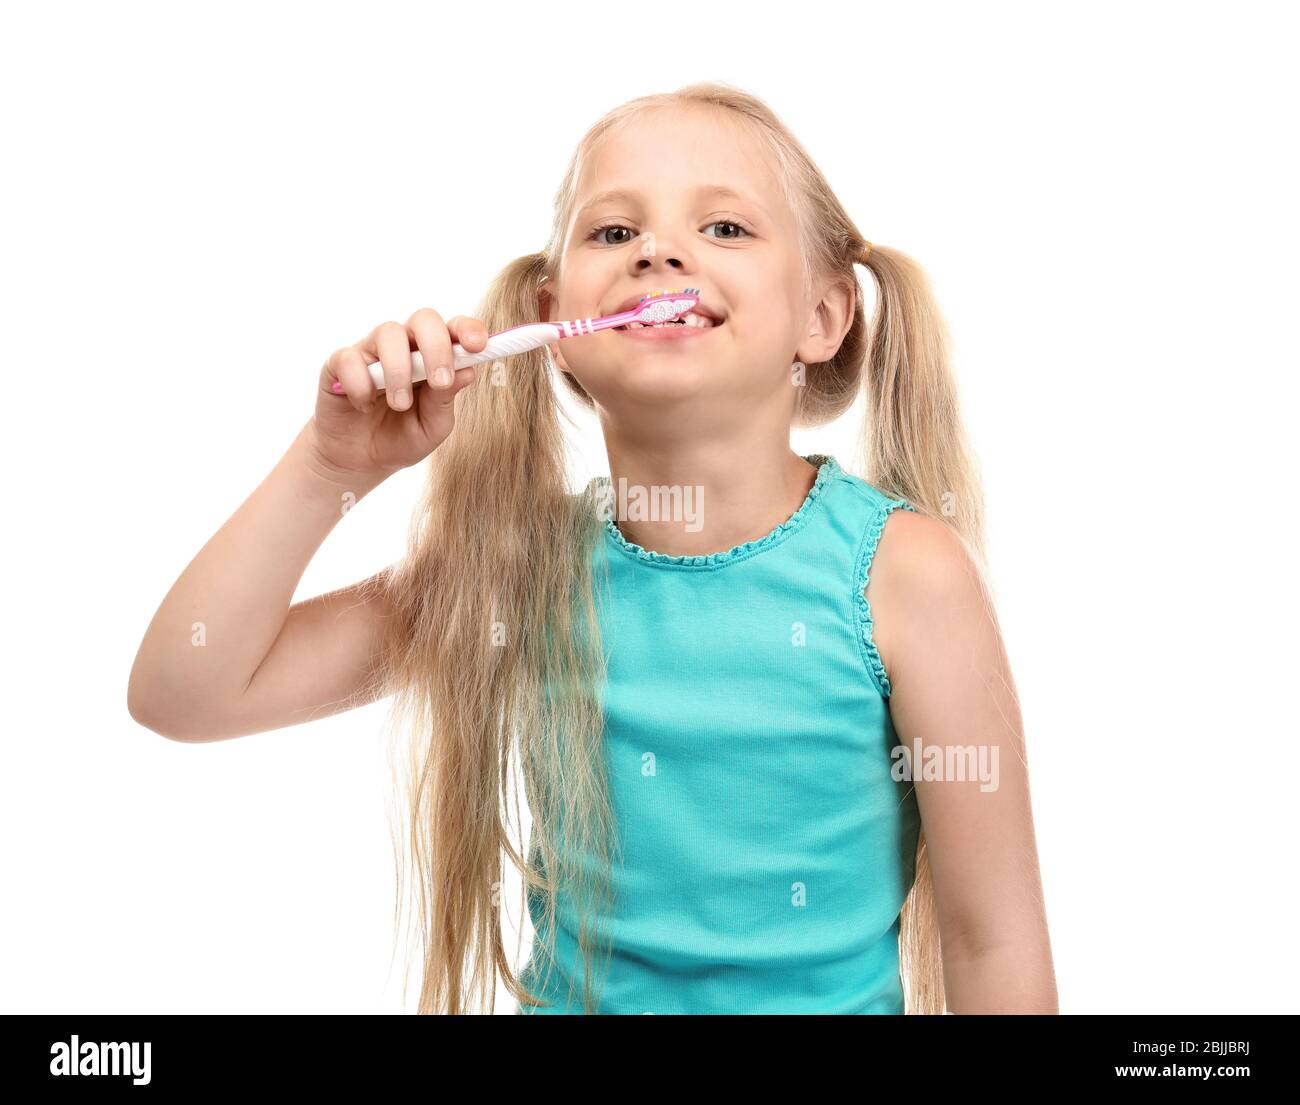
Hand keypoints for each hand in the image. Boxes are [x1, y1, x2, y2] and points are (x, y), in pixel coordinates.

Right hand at [311, 308, 487, 481]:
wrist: (359, 460)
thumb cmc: (401, 438)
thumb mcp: (432, 427)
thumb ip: (446, 400)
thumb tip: (467, 372)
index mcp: (434, 358)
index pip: (454, 329)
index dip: (468, 329)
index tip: (479, 345)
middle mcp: (405, 346)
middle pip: (424, 319)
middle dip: (437, 347)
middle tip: (439, 382)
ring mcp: (372, 352)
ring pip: (388, 333)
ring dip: (399, 371)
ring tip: (399, 405)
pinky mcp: (340, 363)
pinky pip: (350, 359)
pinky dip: (360, 386)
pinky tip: (363, 407)